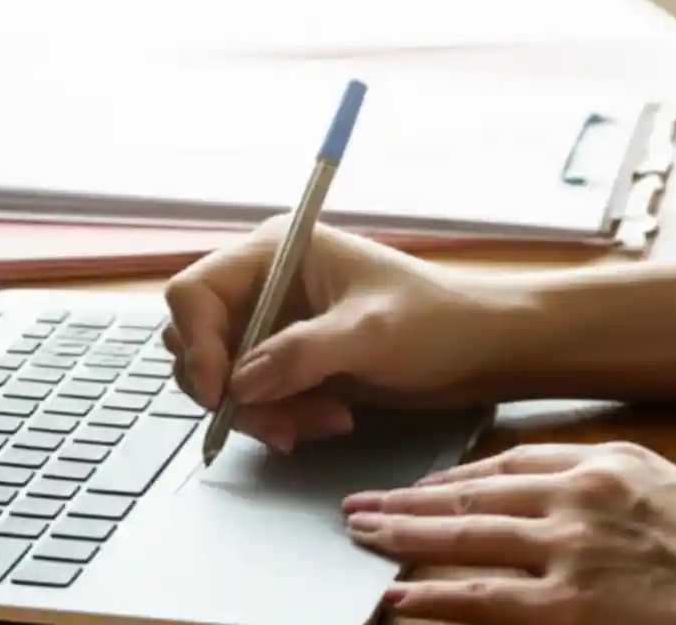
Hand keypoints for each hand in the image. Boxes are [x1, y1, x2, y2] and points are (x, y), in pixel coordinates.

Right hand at [163, 220, 507, 452]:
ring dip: (260, 411)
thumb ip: (303, 354)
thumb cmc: (437, 321)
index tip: (223, 394)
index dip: (198, 344)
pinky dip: (278, 418)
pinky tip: (326, 421)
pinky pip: (253, 397)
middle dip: (232, 390)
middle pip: (198, 340)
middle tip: (283, 424)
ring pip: (223, 377)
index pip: (195, 293)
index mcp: (276, 252)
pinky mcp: (288, 360)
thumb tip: (240, 383)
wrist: (480, 348)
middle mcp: (264, 283)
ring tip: (321, 423)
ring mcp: (273, 323)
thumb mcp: (372, 333)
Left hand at [342, 441, 675, 624]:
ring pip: (462, 537)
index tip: (422, 484)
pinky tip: (395, 595)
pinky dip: (430, 595)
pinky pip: (479, 598)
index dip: (454, 475)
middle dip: (409, 500)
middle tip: (361, 503)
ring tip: (361, 536)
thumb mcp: (668, 492)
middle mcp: (578, 496)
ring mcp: (569, 551)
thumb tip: (542, 498)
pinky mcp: (568, 608)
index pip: (505, 464)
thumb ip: (604, 487)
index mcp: (606, 463)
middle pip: (469, 494)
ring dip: (402, 537)